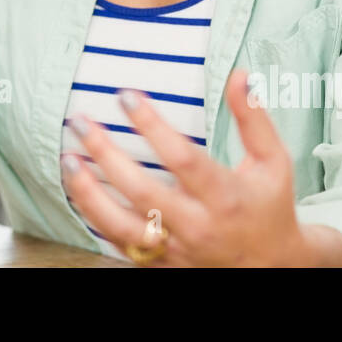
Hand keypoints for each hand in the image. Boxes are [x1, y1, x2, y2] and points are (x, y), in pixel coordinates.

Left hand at [61, 68, 327, 266]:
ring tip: (67, 159)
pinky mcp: (162, 264)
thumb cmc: (270, 205)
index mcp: (225, 197)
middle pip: (142, 192)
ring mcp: (177, 250)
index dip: (152, 126)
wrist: (273, 266)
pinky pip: (119, 243)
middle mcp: (197, 226)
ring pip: (121, 226)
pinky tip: (78, 190)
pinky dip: (94, 218)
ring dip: (88, 193)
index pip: (182, 159)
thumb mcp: (272, 160)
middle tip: (80, 122)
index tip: (125, 96)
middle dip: (106, 154)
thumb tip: (239, 75)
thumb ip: (253, 117)